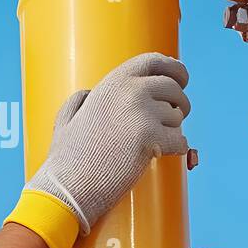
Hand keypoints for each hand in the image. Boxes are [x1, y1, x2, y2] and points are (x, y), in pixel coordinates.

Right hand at [25, 52, 190, 233]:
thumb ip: (79, 101)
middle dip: (179, 103)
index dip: (173, 69)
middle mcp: (130, 91)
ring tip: (157, 142)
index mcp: (112, 83)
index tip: (181, 79)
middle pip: (174, 88)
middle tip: (175, 118)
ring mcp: (142, 113)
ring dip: (174, 129)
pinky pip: (181, 140)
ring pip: (178, 116)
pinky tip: (163, 154)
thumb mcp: (66, 119)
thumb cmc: (67, 159)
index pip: (153, 61)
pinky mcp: (151, 138)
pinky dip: (177, 149)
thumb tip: (88, 93)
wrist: (69, 186)